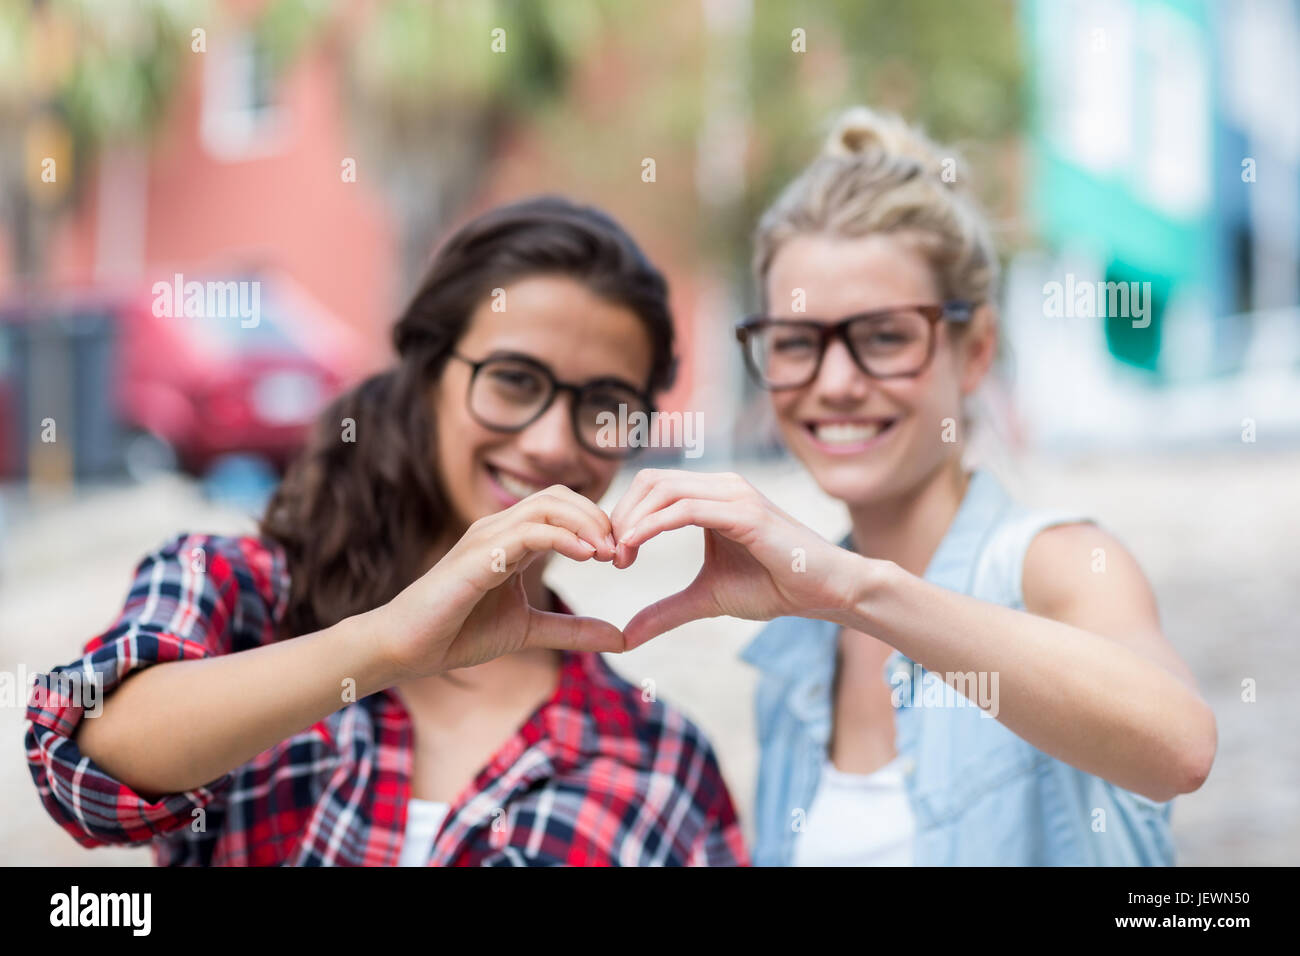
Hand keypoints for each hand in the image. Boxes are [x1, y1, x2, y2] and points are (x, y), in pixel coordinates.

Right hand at [375, 485, 621, 676]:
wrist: (409, 647)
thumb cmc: (459, 633)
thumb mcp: (529, 631)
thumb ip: (572, 631)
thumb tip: (621, 638)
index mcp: (511, 539)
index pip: (562, 507)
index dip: (597, 524)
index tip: (621, 556)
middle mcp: (499, 528)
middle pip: (560, 496)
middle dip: (597, 518)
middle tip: (621, 552)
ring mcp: (487, 536)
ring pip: (548, 504)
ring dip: (586, 524)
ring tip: (608, 553)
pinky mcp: (479, 554)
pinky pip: (530, 531)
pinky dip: (564, 537)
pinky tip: (586, 556)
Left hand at [609, 469, 867, 647]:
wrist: (825, 590)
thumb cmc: (774, 587)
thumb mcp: (706, 598)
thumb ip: (666, 610)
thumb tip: (626, 636)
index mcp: (711, 496)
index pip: (652, 488)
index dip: (624, 516)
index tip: (612, 555)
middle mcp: (721, 486)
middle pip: (650, 481)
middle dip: (621, 516)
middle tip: (611, 557)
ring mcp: (734, 495)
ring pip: (663, 490)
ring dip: (632, 522)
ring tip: (621, 556)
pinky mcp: (745, 512)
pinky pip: (685, 509)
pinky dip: (652, 526)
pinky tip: (634, 548)